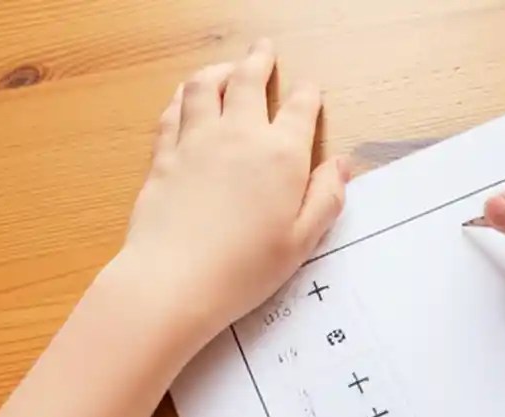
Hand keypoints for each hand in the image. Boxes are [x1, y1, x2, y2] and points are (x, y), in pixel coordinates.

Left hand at [111, 39, 350, 344]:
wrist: (175, 280)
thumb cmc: (245, 269)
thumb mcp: (302, 241)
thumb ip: (326, 198)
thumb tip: (341, 165)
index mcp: (281, 155)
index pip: (300, 109)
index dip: (308, 95)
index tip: (310, 89)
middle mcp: (238, 136)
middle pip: (248, 81)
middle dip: (259, 60)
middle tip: (263, 49)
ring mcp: (196, 141)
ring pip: (204, 86)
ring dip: (218, 70)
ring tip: (225, 68)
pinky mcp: (164, 156)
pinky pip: (173, 112)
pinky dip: (182, 97)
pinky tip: (185, 98)